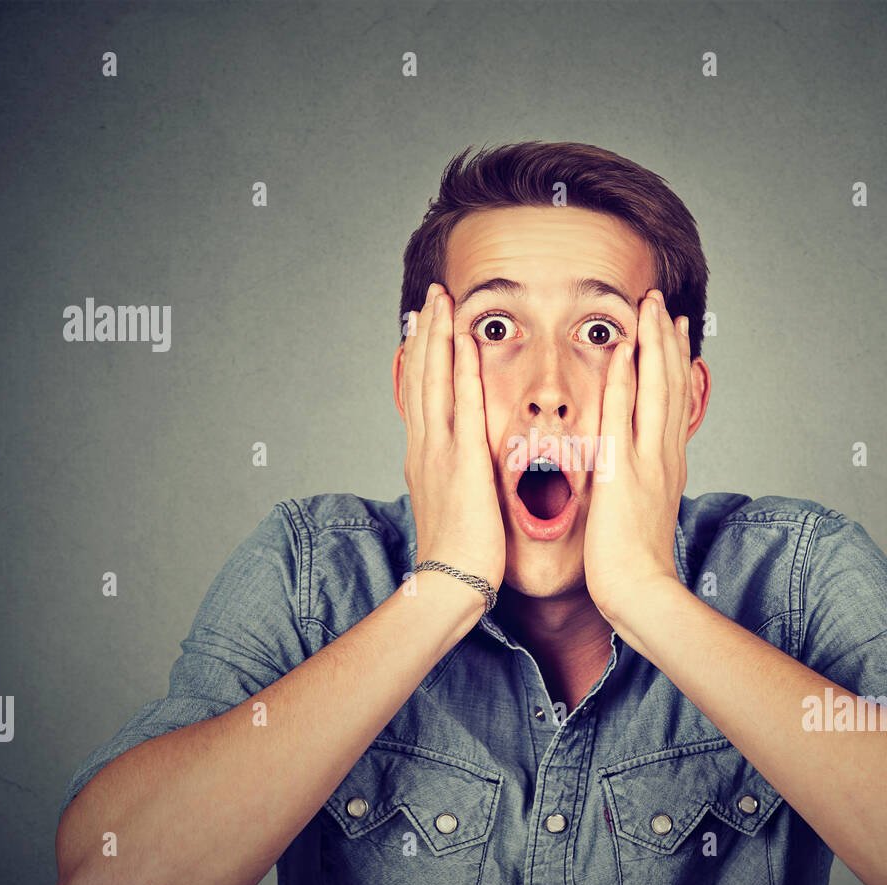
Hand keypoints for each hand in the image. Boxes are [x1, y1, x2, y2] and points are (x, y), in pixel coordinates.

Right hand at [399, 282, 505, 590]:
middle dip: (427, 334)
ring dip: (439, 337)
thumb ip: (454, 483)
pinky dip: (461, 370)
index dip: (422, 359)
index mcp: (425, 458)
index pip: (421, 396)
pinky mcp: (461, 461)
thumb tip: (459, 476)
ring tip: (442, 301)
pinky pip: (461, 405)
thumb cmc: (457, 557)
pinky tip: (465, 340)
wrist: (449, 584)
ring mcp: (439, 452)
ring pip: (435, 381)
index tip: (425, 329)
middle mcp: (426, 447)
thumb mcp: (451, 509)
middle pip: (422, 377)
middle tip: (431, 298)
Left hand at [583, 289, 690, 624]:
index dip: (675, 363)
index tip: (673, 332)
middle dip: (666, 341)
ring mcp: (645, 461)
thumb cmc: (638, 566)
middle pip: (670, 386)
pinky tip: (623, 351)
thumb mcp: (647, 515)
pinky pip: (622, 417)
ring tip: (649, 309)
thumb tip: (641, 476)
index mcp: (667, 465)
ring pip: (654, 390)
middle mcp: (663, 456)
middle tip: (664, 304)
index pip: (674, 402)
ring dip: (651, 346)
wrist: (641, 593)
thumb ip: (644, 487)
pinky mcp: (621, 471)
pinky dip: (624, 382)